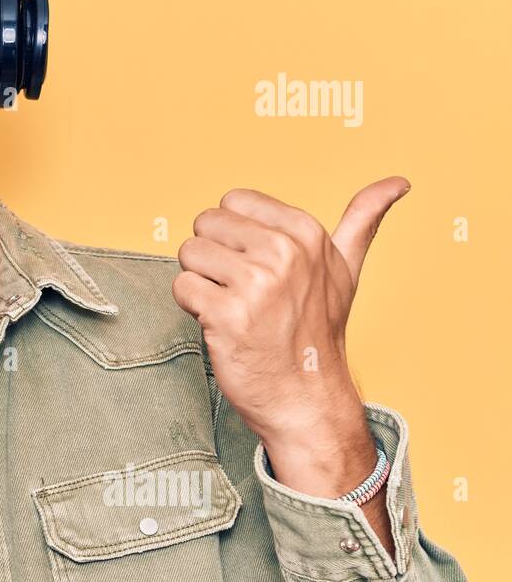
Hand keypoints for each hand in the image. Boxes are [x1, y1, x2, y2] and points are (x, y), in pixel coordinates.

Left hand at [171, 177, 410, 497]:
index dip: (234, 234)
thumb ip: (362, 220)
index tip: (257, 265)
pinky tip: (222, 326)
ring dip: (201, 283)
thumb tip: (397, 182)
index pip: (232, 201)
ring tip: (232, 307)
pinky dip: (193, 308)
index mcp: (306, 233)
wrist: (307, 399)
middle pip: (205, 224)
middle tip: (241, 291)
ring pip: (189, 254)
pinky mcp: (227, 315)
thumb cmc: (318, 332)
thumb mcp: (347, 270)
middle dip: (213, 257)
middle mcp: (283, 253)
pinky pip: (183, 288)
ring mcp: (256, 284)